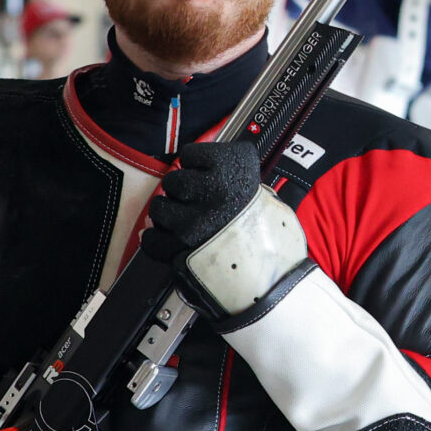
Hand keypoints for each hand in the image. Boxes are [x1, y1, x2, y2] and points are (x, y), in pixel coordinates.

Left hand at [149, 139, 312, 317]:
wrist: (276, 277)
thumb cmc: (273, 237)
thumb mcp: (264, 193)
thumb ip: (235, 178)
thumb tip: (201, 170)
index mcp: (235, 172)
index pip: (190, 154)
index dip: (195, 163)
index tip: (203, 171)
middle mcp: (212, 193)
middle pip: (173, 180)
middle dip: (180, 191)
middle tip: (195, 201)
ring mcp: (193, 221)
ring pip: (159, 208)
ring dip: (168, 215)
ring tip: (186, 222)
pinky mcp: (179, 249)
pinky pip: (153, 239)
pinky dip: (158, 240)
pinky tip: (171, 239)